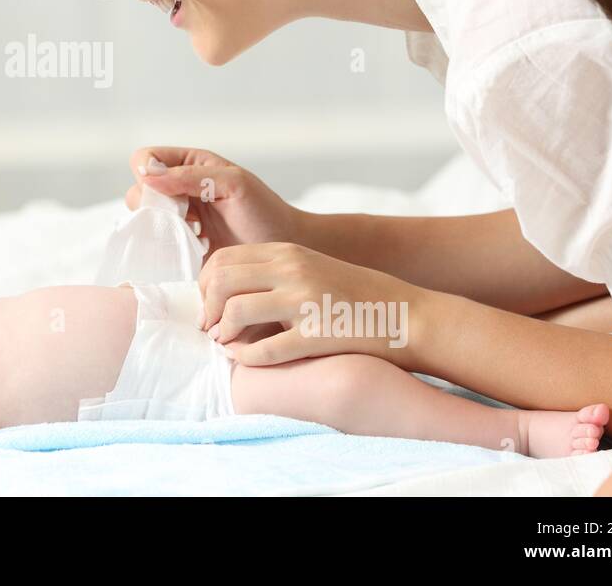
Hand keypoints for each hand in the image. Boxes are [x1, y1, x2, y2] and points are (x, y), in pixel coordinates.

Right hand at [127, 146, 301, 252]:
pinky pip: (155, 242)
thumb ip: (191, 175)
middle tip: (185, 217)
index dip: (147, 173)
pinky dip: (166, 245)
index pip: (145, 159)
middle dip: (153, 205)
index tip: (169, 193)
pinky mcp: (180, 245)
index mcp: (190, 164)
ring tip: (192, 234)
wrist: (281, 251)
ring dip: (161, 226)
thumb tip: (146, 174)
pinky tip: (194, 247)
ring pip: (143, 217)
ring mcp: (179, 218)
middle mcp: (179, 188)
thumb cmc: (265, 213)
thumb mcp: (234, 184)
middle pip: (138, 189)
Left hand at [198, 242, 425, 366]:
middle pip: (221, 281)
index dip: (205, 285)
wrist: (406, 315)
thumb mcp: (310, 269)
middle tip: (212, 329)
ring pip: (236, 312)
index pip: (222, 258)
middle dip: (208, 309)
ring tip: (227, 344)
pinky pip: (265, 350)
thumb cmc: (354, 297)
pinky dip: (245, 358)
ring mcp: (305, 301)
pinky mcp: (318, 335)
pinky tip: (244, 360)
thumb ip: (271, 273)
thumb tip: (223, 291)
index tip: (210, 306)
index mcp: (288, 251)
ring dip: (222, 333)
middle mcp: (292, 270)